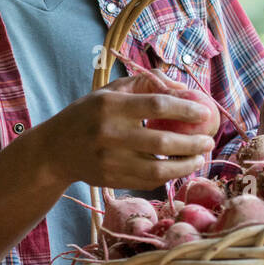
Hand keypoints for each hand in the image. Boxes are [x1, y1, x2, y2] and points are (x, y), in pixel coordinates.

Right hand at [45, 68, 216, 190]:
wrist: (54, 150)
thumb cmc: (87, 115)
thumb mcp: (109, 92)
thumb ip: (145, 84)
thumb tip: (184, 89)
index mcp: (109, 105)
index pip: (157, 105)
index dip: (186, 109)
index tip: (206, 112)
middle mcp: (108, 133)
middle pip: (162, 140)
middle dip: (193, 142)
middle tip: (209, 140)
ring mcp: (109, 160)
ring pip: (158, 168)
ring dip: (186, 164)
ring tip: (200, 158)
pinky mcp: (110, 179)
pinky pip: (148, 180)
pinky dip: (168, 175)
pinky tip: (180, 167)